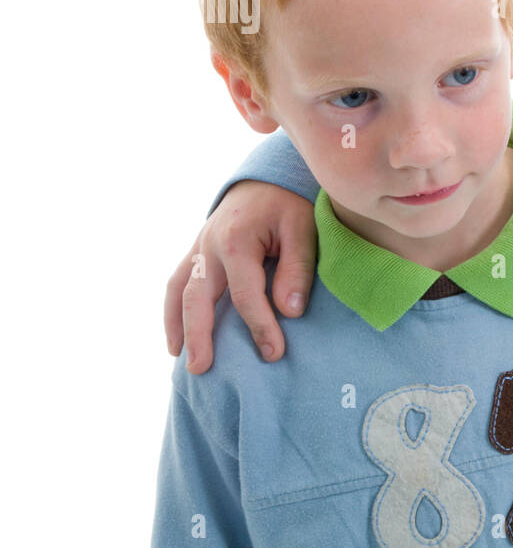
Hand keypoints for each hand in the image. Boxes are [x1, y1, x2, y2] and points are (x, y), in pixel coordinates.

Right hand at [164, 181, 316, 373]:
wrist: (268, 179)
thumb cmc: (290, 204)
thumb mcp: (303, 228)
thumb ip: (297, 268)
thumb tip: (290, 311)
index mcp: (236, 240)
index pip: (246, 294)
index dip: (260, 326)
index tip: (274, 354)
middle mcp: (209, 246)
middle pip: (198, 297)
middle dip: (200, 335)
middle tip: (202, 368)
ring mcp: (198, 248)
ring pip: (178, 291)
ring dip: (177, 326)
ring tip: (182, 359)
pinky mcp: (195, 252)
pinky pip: (176, 283)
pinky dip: (172, 309)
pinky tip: (177, 336)